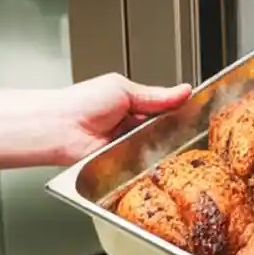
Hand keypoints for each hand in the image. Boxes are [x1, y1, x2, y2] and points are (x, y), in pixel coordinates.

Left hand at [53, 73, 190, 164]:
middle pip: (163, 130)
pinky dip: (147, 159)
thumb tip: (184, 91)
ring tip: (152, 136)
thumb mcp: (124, 89)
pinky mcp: (125, 165)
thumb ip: (157, 95)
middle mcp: (131, 126)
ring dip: (157, 143)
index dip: (178, 109)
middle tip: (172, 124)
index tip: (194, 109)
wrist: (60, 129)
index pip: (165, 108)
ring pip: (156, 148)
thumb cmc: (81, 103)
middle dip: (170, 128)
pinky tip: (145, 152)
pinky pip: (144, 164)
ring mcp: (128, 146)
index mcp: (132, 104)